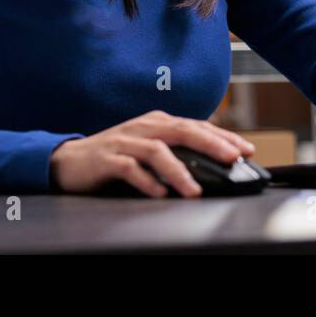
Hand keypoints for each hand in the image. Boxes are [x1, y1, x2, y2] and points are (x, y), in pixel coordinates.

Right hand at [49, 110, 255, 197]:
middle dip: (211, 144)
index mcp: (157, 122)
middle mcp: (144, 127)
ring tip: (194, 190)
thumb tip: (212, 166)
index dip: (223, 136)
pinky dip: (146, 181)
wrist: (69, 161)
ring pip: (158, 150)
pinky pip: (130, 168)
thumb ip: (176, 152)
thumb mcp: (149, 149)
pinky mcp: (107, 158)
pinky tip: (159, 193)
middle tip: (233, 158)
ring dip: (179, 171)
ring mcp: (125, 141)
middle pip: (183, 131)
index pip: (197, 125)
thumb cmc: (115, 156)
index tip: (246, 148)